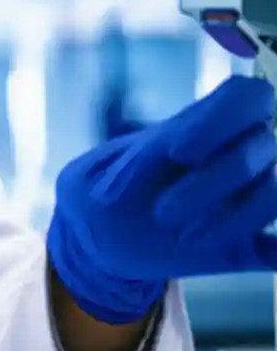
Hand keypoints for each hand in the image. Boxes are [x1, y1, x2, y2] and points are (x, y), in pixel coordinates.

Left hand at [48, 75, 276, 323]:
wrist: (102, 238)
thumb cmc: (99, 191)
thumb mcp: (92, 179)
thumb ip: (125, 169)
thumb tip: (149, 170)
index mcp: (198, 126)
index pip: (246, 97)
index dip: (222, 119)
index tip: (177, 152)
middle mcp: (235, 154)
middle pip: (262, 146)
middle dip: (213, 180)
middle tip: (162, 211)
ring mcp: (247, 197)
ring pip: (275, 191)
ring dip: (238, 218)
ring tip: (185, 239)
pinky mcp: (250, 243)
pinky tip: (270, 253)